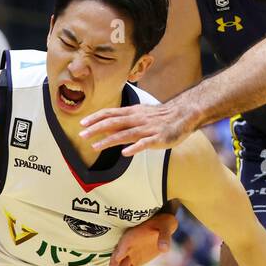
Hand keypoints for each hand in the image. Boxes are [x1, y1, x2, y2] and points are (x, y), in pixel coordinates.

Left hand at [79, 97, 198, 153]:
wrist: (184, 114)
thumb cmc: (161, 116)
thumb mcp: (140, 114)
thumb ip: (124, 120)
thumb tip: (107, 126)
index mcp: (132, 112)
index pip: (110, 113)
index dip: (95, 118)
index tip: (82, 123)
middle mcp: (137, 119)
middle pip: (113, 123)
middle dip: (96, 129)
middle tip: (81, 135)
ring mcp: (147, 129)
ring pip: (125, 134)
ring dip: (108, 140)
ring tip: (95, 147)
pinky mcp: (158, 138)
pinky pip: (144, 144)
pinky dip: (134, 148)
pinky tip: (124, 153)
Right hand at [107, 212, 177, 265]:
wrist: (162, 226)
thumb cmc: (162, 223)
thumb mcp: (165, 226)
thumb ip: (164, 237)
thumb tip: (164, 249)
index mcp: (133, 235)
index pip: (124, 244)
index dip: (120, 250)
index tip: (116, 258)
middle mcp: (129, 246)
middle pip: (120, 256)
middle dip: (115, 264)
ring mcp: (132, 254)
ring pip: (123, 265)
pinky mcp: (138, 260)